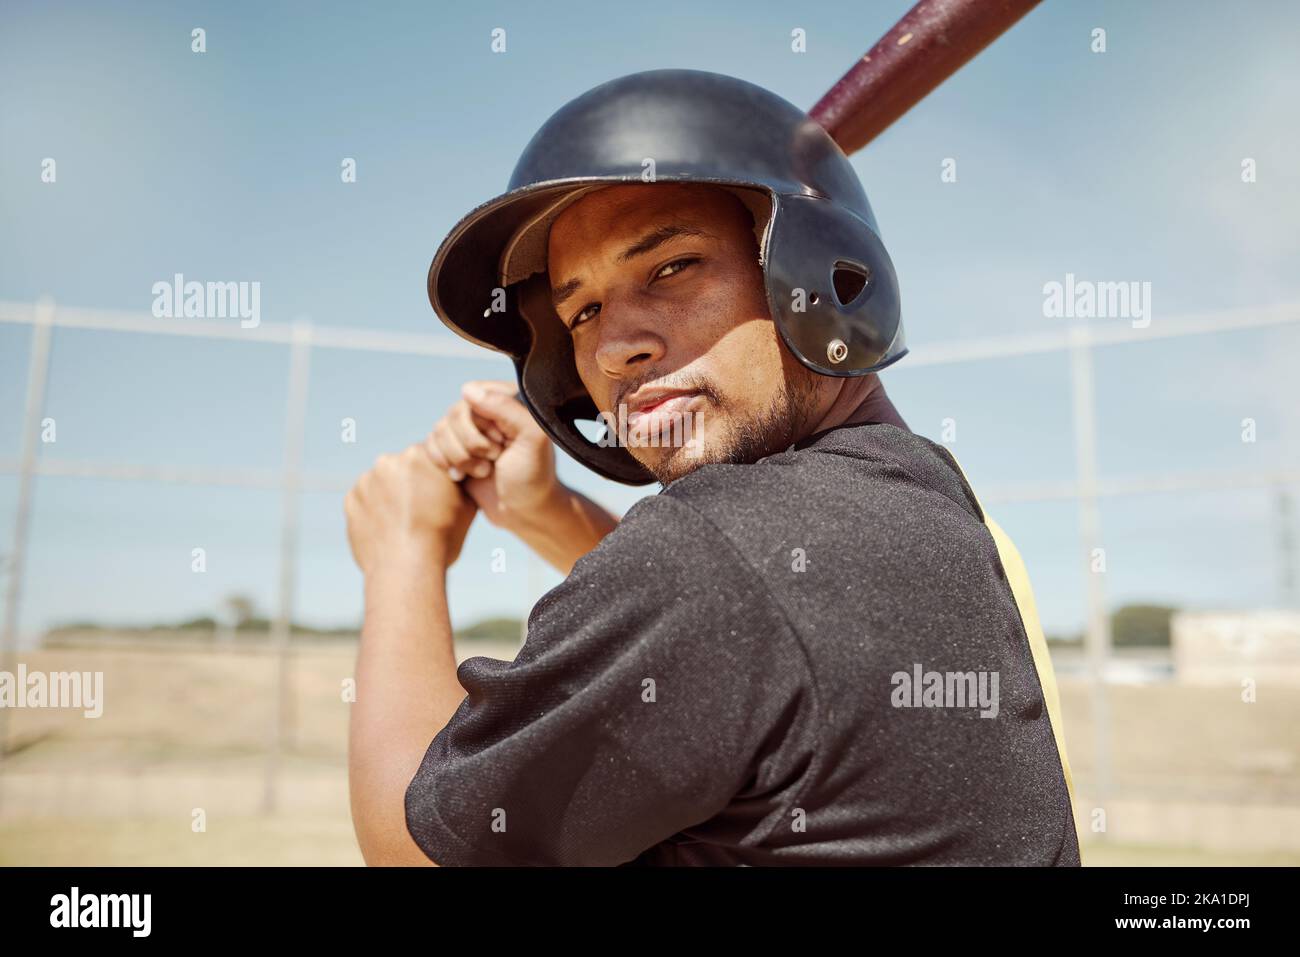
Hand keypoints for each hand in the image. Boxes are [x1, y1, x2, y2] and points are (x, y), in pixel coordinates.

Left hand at [345, 443, 476, 574]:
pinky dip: (374, 511)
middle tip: (421, 512)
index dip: (435, 476)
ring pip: (382, 484)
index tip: (438, 494)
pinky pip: (365, 501)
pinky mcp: (350, 501)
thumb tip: (462, 475)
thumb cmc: (442, 538)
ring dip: (390, 496)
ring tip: (403, 525)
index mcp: (419, 455)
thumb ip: (462, 482)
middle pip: (403, 468)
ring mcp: (366, 481)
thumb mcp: (468, 505)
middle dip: (410, 484)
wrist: (406, 569)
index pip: (429, 457)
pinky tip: (388, 530)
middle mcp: (388, 461)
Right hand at [424, 380, 561, 529]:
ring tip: (483, 471)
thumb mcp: (531, 439)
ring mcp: (469, 430)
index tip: (502, 442)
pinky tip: (462, 476)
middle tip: (494, 459)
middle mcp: (486, 411)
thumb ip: (506, 408)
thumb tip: (467, 389)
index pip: (474, 394)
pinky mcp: (454, 449)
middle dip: (471, 444)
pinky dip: (444, 462)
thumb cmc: (533, 477)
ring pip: (440, 429)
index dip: (482, 422)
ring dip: (460, 457)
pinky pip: (431, 444)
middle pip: (454, 413)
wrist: (523, 513)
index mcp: (508, 400)